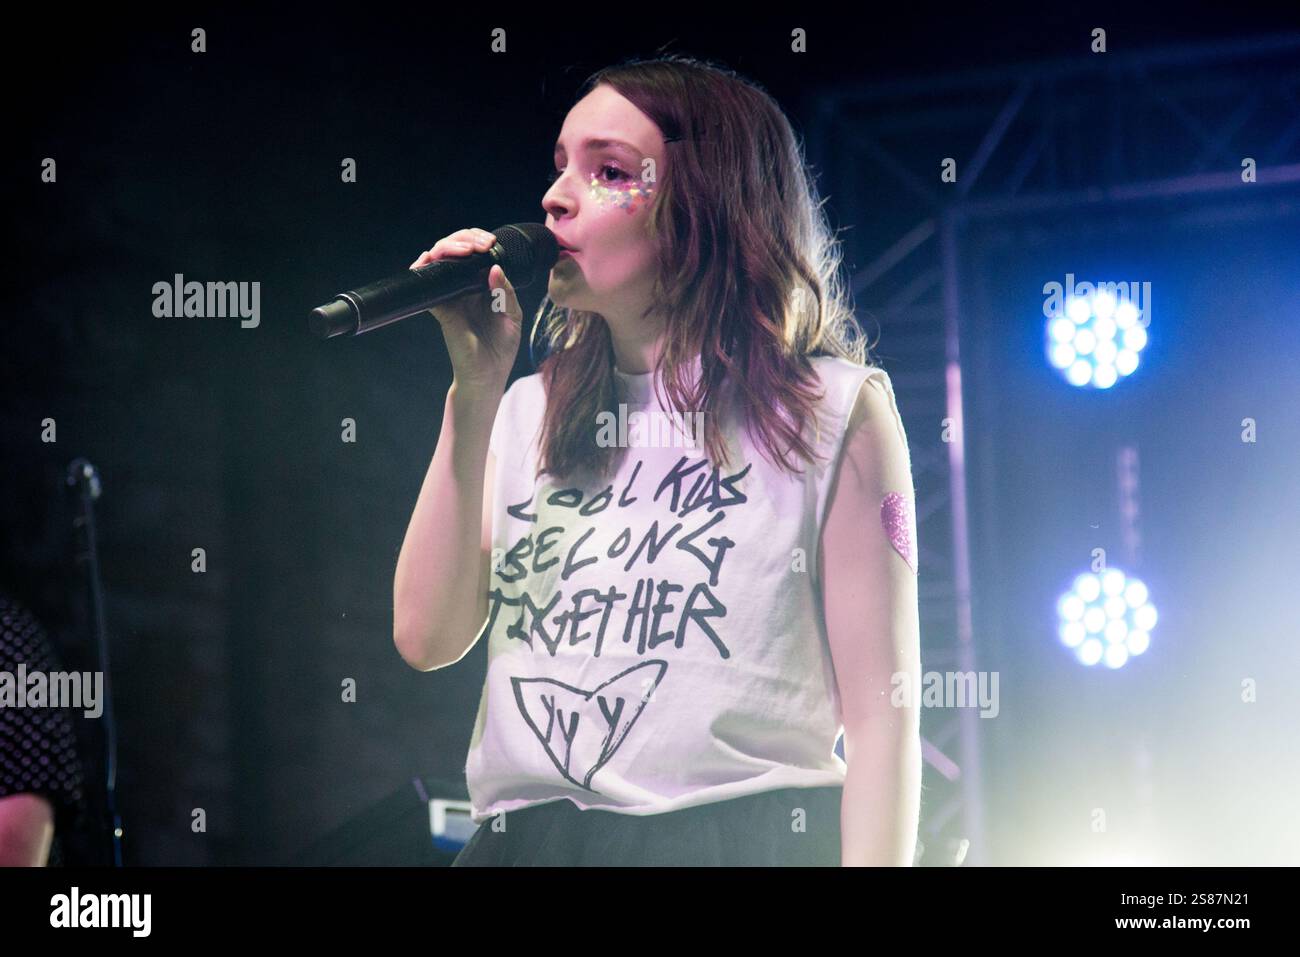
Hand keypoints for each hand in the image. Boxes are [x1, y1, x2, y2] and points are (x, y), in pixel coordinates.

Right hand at [409, 228, 521, 394]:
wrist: (488, 376)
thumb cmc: (502, 347)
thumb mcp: (513, 315)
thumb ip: (507, 291)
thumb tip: (493, 268)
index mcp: (482, 285)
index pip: (474, 252)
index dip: (478, 239)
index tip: (490, 242)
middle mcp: (463, 286)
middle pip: (454, 249)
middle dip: (465, 238)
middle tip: (481, 244)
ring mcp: (450, 296)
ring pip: (439, 260)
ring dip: (448, 247)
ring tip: (466, 250)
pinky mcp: (440, 309)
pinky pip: (426, 284)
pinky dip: (424, 267)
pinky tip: (431, 259)